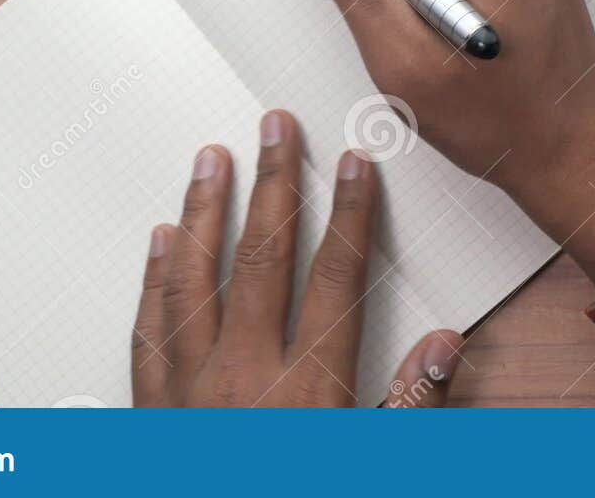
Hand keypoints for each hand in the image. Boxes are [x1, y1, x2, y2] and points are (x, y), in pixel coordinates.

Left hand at [133, 109, 462, 406]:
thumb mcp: (377, 467)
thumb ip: (413, 405)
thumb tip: (444, 343)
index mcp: (309, 393)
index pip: (336, 280)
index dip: (351, 215)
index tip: (356, 167)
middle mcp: (244, 380)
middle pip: (262, 261)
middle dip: (274, 184)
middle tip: (277, 130)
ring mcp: (190, 392)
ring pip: (196, 282)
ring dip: (206, 213)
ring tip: (213, 161)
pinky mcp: (152, 410)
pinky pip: (150, 330)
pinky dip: (157, 279)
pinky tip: (162, 240)